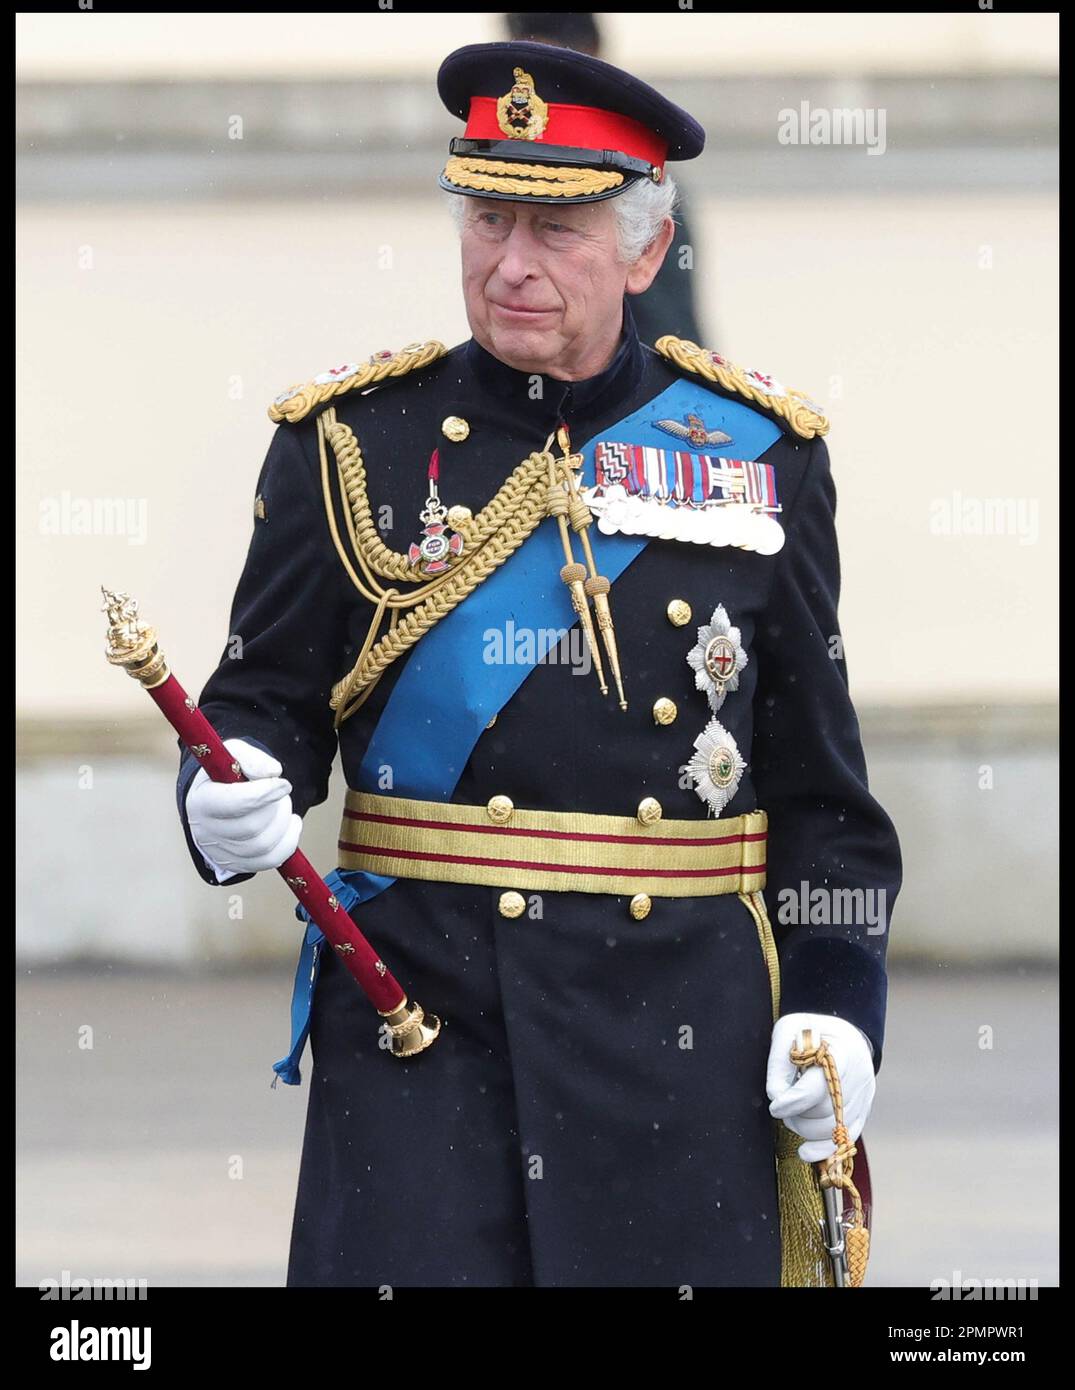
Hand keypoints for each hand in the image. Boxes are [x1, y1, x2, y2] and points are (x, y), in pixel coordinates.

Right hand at [186, 738, 301, 880]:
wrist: (217, 797)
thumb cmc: (226, 774)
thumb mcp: (235, 755)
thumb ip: (253, 758)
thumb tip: (273, 772)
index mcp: (201, 800)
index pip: (234, 803)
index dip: (264, 793)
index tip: (284, 784)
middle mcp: (205, 830)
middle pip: (252, 827)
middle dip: (277, 807)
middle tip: (281, 792)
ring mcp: (218, 851)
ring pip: (263, 845)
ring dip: (283, 822)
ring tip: (282, 806)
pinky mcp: (235, 864)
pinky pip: (269, 861)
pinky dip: (288, 842)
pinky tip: (290, 825)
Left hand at [765, 1012, 875, 1161]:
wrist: (844, 1032)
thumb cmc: (812, 1030)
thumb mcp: (789, 1031)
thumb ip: (779, 1064)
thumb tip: (777, 1100)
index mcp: (841, 1052)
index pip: (818, 1087)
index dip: (793, 1102)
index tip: (775, 1107)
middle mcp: (859, 1077)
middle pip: (825, 1112)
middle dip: (798, 1116)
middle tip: (782, 1108)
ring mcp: (864, 1096)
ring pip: (834, 1130)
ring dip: (806, 1131)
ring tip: (793, 1117)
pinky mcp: (863, 1110)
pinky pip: (846, 1138)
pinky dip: (824, 1149)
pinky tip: (806, 1152)